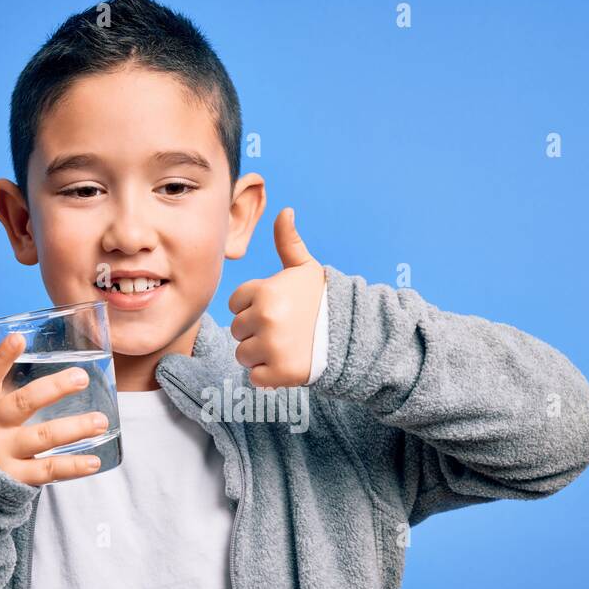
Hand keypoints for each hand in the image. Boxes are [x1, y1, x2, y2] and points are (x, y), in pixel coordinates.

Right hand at [0, 333, 108, 485]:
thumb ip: (15, 390)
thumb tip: (63, 369)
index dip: (0, 357)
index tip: (18, 338)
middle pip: (22, 404)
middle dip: (54, 389)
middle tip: (82, 377)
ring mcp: (0, 454)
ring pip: (42, 437)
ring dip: (75, 428)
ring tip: (100, 421)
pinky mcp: (14, 478)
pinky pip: (49, 469)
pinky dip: (74, 466)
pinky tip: (94, 461)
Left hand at [228, 207, 325, 387]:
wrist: (353, 333)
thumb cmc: (323, 300)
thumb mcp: (305, 267)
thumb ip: (288, 241)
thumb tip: (285, 210)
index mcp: (265, 291)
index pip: (234, 304)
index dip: (252, 307)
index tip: (276, 310)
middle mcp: (265, 318)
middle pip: (238, 330)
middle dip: (255, 332)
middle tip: (283, 330)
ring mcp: (272, 347)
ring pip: (243, 355)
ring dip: (260, 355)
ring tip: (285, 346)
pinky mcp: (279, 373)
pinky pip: (256, 377)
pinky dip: (268, 376)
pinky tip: (287, 363)